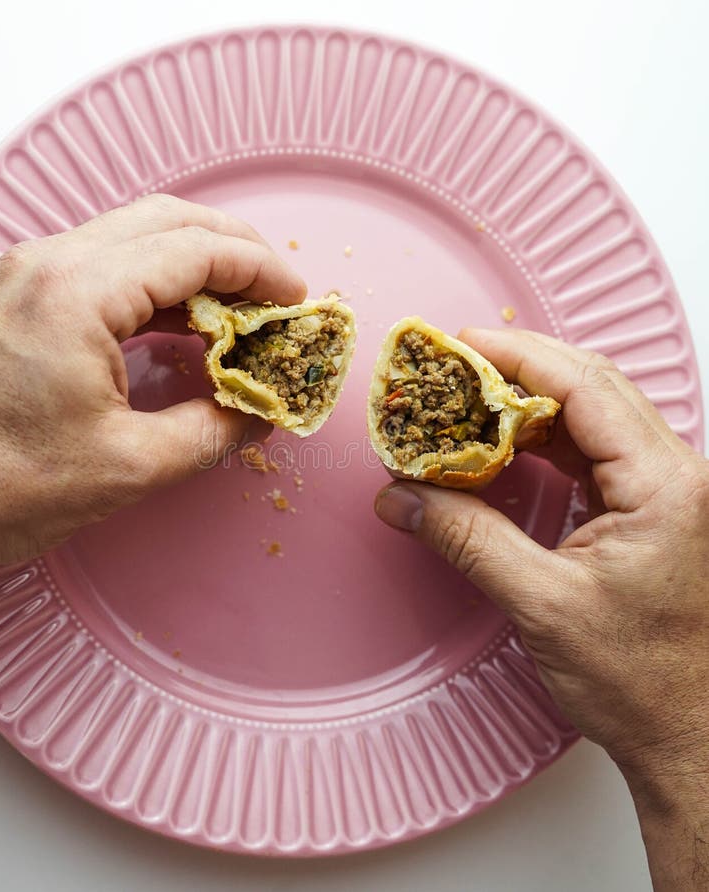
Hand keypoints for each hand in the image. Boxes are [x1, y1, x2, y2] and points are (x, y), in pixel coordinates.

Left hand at [0, 194, 305, 575]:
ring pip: (138, 236)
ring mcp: (33, 274)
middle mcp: (51, 263)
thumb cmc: (0, 486)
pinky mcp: (26, 298)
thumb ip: (211, 433)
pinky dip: (161, 285)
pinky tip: (190, 324)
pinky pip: (110, 266)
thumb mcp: (128, 467)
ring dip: (199, 264)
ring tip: (245, 308)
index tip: (297, 299)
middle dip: (235, 250)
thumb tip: (259, 416)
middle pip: (168, 220)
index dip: (258, 270)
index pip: (193, 250)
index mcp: (78, 292)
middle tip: (278, 292)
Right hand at [375, 328, 708, 889]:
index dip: (518, 357)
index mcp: (664, 485)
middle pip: (592, 387)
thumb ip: (467, 540)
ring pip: (592, 415)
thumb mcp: (543, 604)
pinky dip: (543, 441)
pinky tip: (503, 447)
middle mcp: (675, 475)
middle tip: (456, 369)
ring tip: (469, 403)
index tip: (462, 345)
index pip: (585, 387)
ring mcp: (666, 490)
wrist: (692, 737)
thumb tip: (402, 498)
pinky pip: (592, 452)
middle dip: (520, 371)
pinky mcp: (650, 509)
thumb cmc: (642, 682)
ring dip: (529, 405)